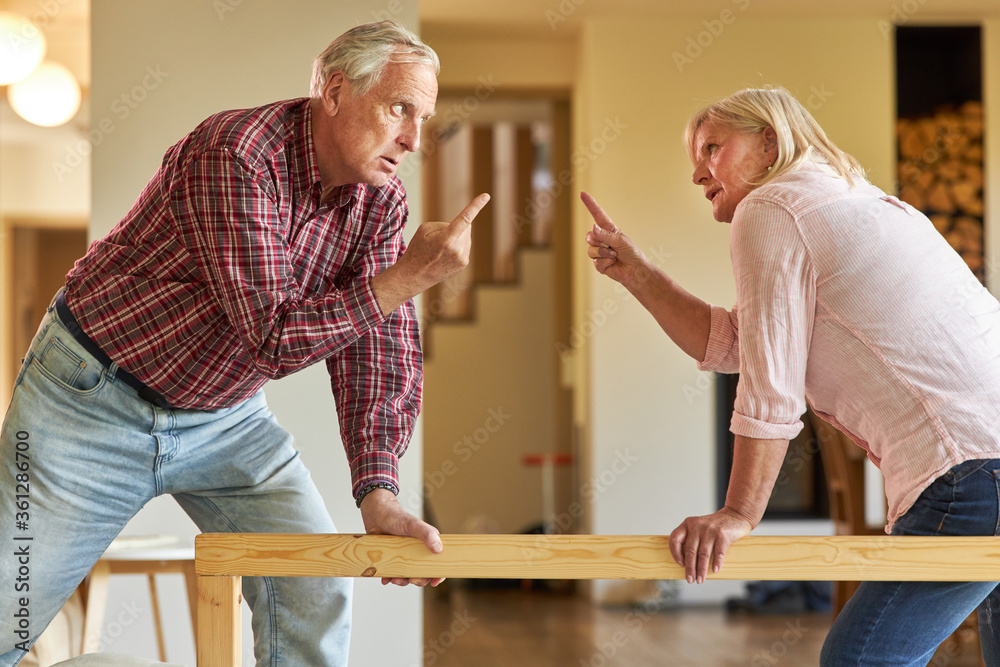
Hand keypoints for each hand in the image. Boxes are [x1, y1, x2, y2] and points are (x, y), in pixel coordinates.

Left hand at [359, 488, 444, 586]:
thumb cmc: (395, 515)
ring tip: (394, 578)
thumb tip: (438, 549)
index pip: (437, 561)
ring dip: (402, 581)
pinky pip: (392, 572)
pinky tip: (385, 577)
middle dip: (417, 580)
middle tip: (410, 579)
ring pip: (407, 575)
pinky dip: (389, 577)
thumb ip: (426, 534)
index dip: (438, 573)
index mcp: (427, 543)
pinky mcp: (391, 557)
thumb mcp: (412, 524)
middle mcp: (416, 551)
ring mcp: (403, 555)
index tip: (434, 582)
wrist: (374, 512)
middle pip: (422, 572)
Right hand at [372, 193, 489, 314]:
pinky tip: (445, 254)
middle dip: (455, 226)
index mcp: (447, 238)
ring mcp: (462, 258)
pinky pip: (465, 245)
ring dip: (456, 237)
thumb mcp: (425, 230)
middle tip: (438, 238)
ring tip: (440, 249)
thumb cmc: (417, 250)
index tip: (486, 196)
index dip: (476, 206)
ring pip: (466, 236)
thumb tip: (462, 227)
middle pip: (465, 226)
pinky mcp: (464, 263)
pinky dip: (457, 245)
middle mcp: (458, 249)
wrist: (414, 275)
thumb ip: (445, 224)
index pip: (465, 218)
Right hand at [581, 191, 647, 288]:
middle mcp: (602, 239)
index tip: (582, 193)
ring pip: (591, 249)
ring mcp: (599, 251)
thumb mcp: (620, 241)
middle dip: (600, 242)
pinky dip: (606, 262)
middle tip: (612, 247)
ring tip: (615, 255)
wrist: (635, 270)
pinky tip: (613, 263)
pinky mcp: (598, 263)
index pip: (597, 214)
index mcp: (608, 230)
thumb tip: (592, 228)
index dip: (590, 204)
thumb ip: (605, 235)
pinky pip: (596, 261)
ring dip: (604, 253)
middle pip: (589, 236)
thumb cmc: (632, 253)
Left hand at [668, 507, 753, 583]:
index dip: (675, 553)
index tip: (680, 564)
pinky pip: (718, 552)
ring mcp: (710, 530)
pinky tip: (715, 570)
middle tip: (690, 580)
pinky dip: (716, 563)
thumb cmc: (714, 526)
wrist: (735, 516)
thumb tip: (686, 564)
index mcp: (688, 524)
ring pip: (703, 554)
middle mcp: (697, 525)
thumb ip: (692, 539)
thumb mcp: (699, 527)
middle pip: (690, 550)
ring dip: (702, 569)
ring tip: (701, 579)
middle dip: (690, 568)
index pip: (675, 538)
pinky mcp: (723, 534)